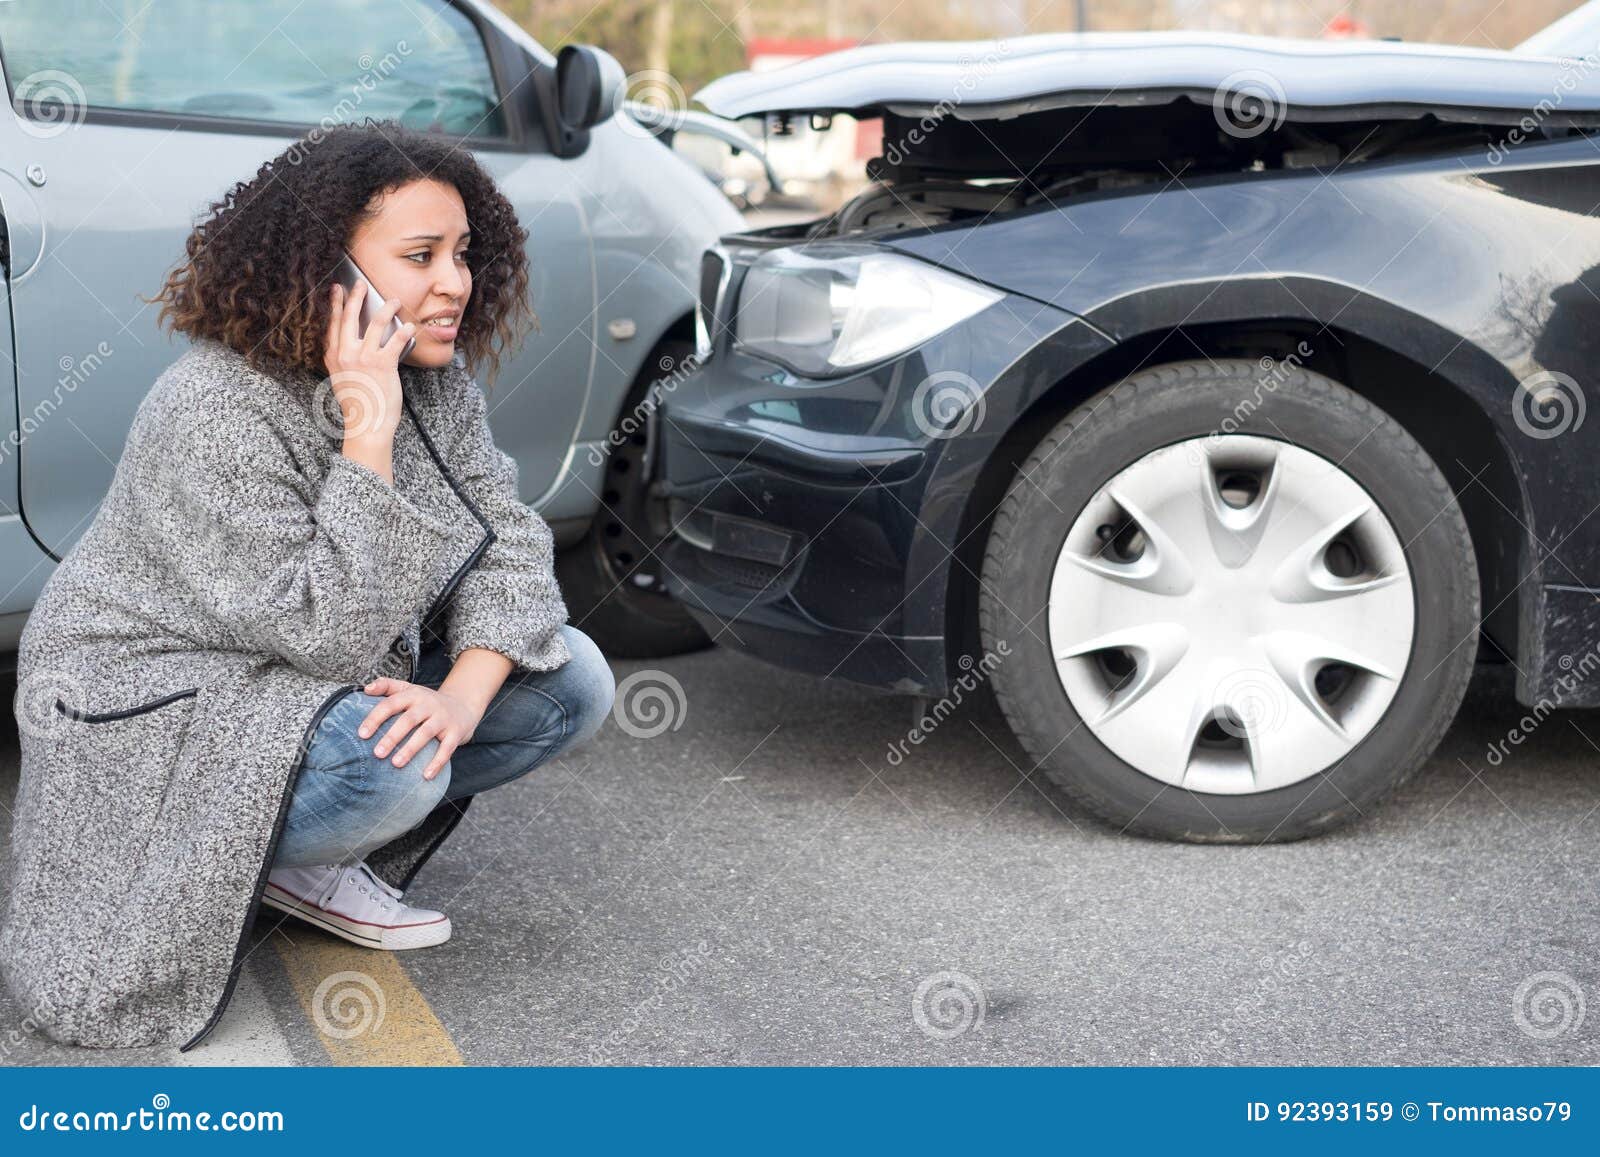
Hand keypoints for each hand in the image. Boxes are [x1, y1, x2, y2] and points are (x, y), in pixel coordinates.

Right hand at [324, 280, 413, 441]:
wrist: (366, 424)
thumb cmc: (357, 404)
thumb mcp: (341, 378)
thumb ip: (342, 360)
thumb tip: (350, 346)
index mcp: (333, 356)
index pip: (332, 323)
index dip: (335, 304)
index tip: (337, 289)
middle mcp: (345, 353)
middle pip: (349, 316)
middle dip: (355, 296)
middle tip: (361, 283)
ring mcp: (363, 358)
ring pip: (376, 322)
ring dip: (387, 308)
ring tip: (395, 301)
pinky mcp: (382, 364)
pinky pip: (396, 340)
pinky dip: (405, 331)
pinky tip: (410, 326)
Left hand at [357, 677, 482, 780]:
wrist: (463, 704)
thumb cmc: (427, 702)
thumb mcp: (409, 689)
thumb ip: (387, 686)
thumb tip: (366, 689)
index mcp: (413, 694)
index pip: (391, 704)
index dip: (375, 718)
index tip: (362, 734)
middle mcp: (428, 704)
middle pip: (408, 720)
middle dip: (392, 737)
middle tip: (377, 753)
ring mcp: (443, 718)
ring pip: (426, 733)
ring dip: (410, 749)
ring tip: (396, 763)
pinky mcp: (456, 732)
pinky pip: (447, 748)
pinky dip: (437, 762)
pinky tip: (426, 775)